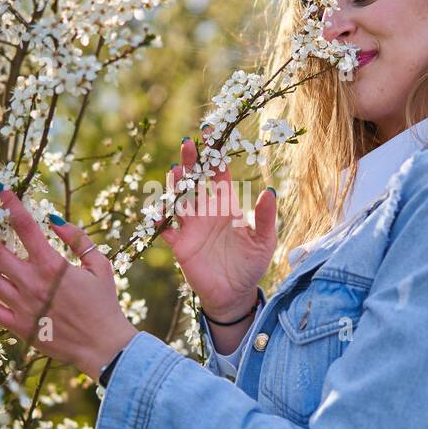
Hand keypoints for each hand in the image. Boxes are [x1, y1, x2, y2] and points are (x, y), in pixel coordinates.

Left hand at [0, 185, 138, 379]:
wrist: (104, 346)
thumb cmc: (105, 303)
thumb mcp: (99, 265)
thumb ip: (77, 238)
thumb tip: (53, 219)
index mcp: (52, 265)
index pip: (23, 225)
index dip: (9, 202)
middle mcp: (32, 284)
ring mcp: (22, 307)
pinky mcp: (19, 327)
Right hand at [158, 126, 275, 319]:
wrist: (236, 293)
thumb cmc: (251, 263)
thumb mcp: (264, 240)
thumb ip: (265, 217)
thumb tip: (271, 191)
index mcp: (225, 205)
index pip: (218, 174)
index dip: (215, 156)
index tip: (211, 135)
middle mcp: (205, 211)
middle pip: (194, 181)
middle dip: (190, 163)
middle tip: (188, 144)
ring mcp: (191, 227)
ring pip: (178, 200)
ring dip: (175, 186)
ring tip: (176, 172)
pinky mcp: (181, 245)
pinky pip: (166, 230)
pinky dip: (159, 221)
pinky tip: (157, 214)